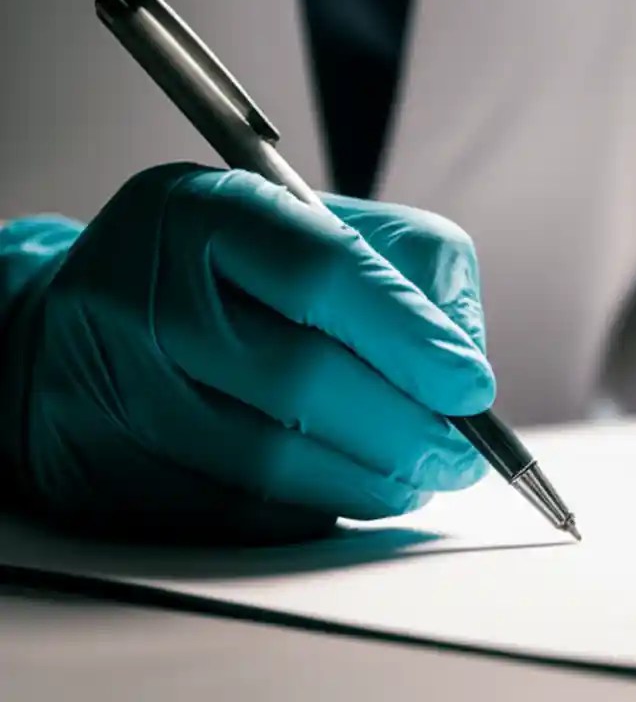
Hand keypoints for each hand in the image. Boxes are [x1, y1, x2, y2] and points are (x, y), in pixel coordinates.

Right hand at [0, 164, 492, 542]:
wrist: (75, 333)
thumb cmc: (224, 279)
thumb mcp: (312, 228)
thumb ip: (407, 268)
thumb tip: (465, 355)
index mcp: (205, 212)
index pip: (324, 271)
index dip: (412, 338)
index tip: (473, 388)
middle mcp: (144, 293)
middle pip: (302, 378)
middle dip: (407, 430)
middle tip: (463, 456)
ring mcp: (114, 388)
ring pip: (272, 462)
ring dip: (371, 481)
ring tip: (419, 476)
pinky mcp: (104, 472)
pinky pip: (239, 511)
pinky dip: (316, 507)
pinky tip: (349, 489)